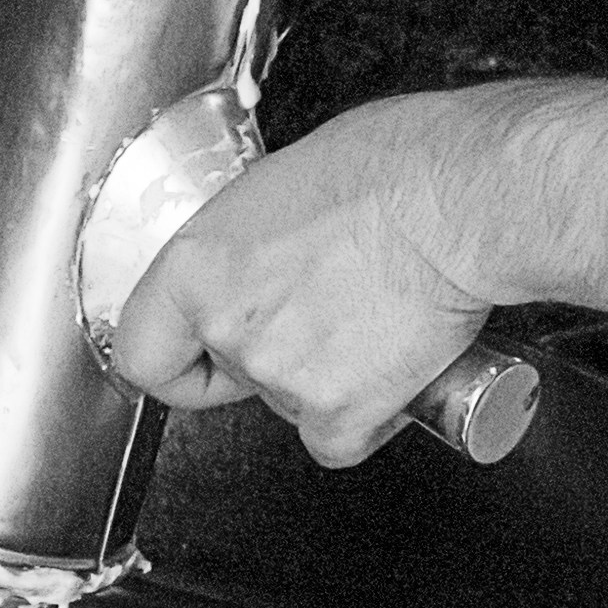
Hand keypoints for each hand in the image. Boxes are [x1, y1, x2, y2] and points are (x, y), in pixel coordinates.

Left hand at [102, 97, 499, 468]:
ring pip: (289, 404)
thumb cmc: (396, 166)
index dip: (176, 359)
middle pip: (232, 373)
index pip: (143, 349)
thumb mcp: (287, 182)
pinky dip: (366, 417)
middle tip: (324, 308)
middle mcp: (230, 326)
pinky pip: (338, 440)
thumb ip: (253, 240)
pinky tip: (393, 371)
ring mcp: (283, 377)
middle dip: (274, 352)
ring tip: (374, 317)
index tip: (195, 358)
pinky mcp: (341, 413)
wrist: (464, 201)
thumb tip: (263, 259)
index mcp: (199, 264)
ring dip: (325, 378)